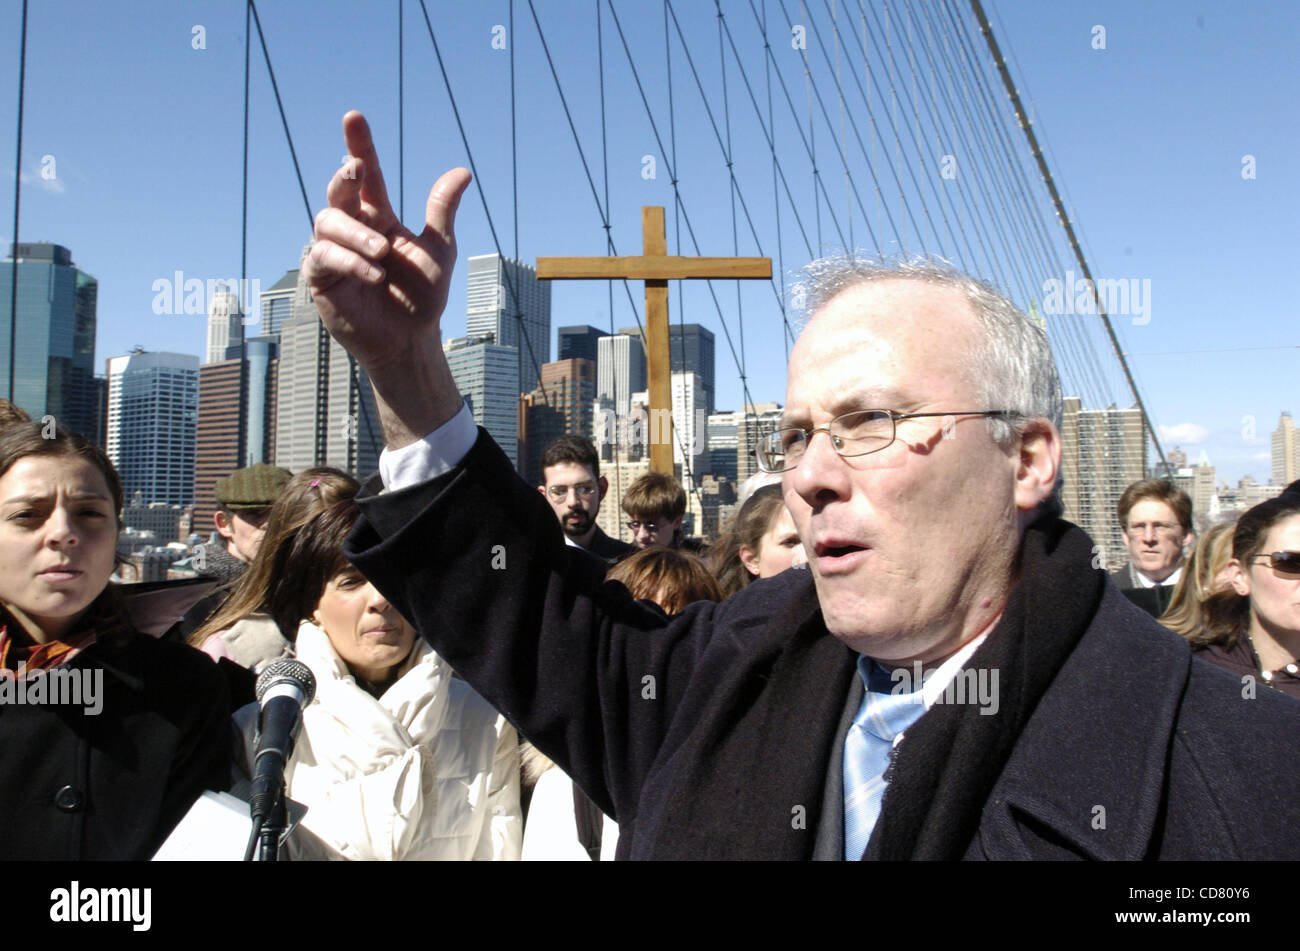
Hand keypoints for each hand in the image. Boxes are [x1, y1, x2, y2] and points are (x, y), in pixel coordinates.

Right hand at [304, 111, 471, 374]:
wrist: (411, 338)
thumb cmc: (422, 295)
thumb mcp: (439, 250)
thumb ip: (442, 211)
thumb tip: (462, 171)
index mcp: (378, 216)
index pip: (366, 174)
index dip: (359, 145)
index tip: (354, 117)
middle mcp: (353, 228)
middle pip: (339, 191)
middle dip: (345, 176)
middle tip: (358, 169)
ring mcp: (333, 250)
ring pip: (328, 222)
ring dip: (356, 234)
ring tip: (382, 253)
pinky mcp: (321, 277)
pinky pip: (324, 257)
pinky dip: (350, 261)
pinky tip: (374, 273)